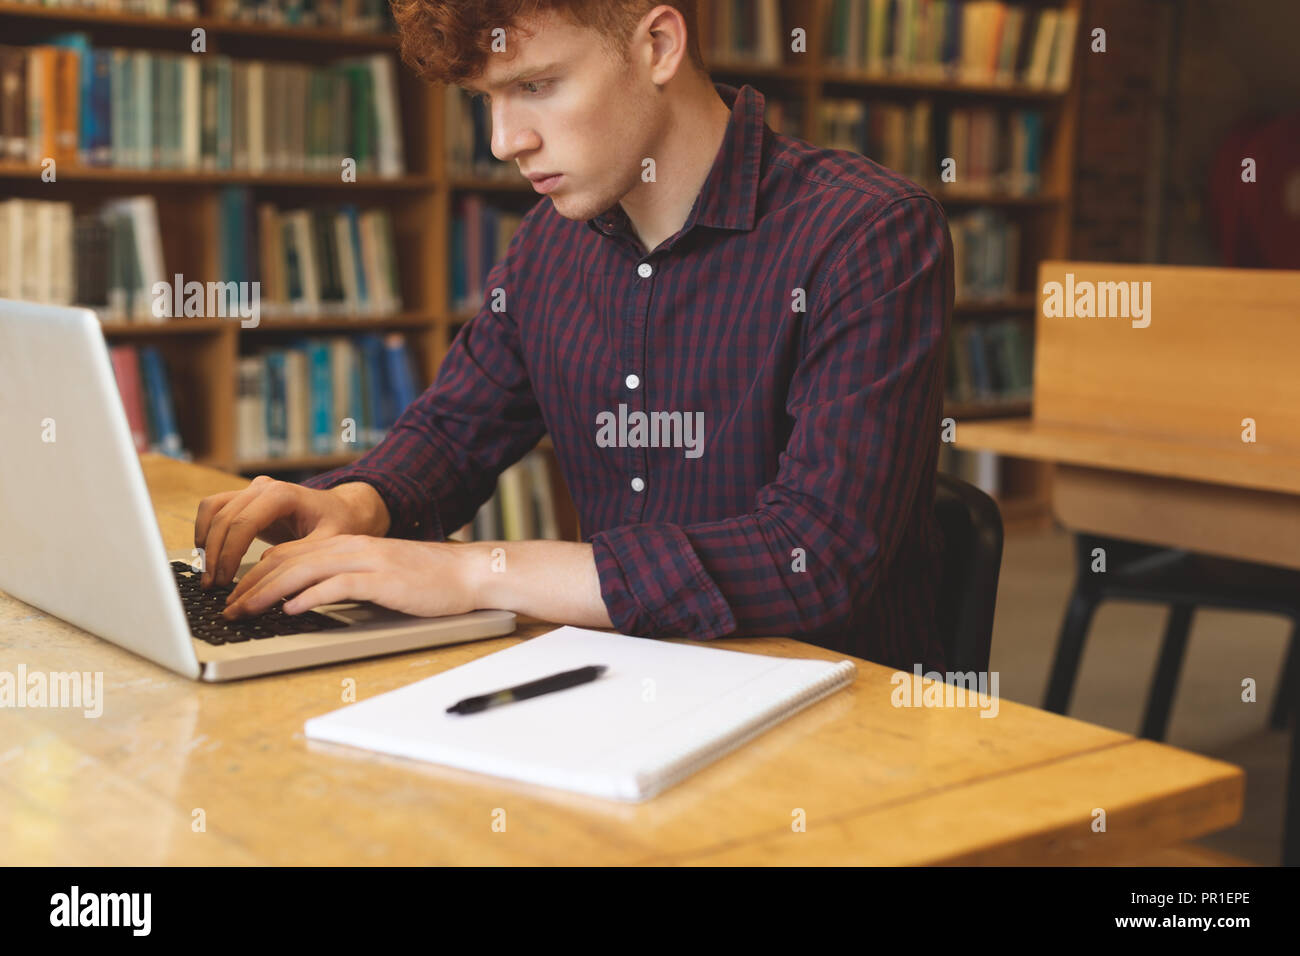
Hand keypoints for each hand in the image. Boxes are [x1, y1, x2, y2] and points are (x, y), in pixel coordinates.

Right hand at [194, 476, 388, 587]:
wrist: (343, 510)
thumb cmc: (339, 524)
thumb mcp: (328, 543)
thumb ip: (299, 555)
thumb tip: (265, 571)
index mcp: (283, 494)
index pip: (244, 522)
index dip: (229, 553)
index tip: (225, 581)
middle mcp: (264, 487)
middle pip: (223, 518)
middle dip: (214, 554)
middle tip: (212, 586)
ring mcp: (252, 490)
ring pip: (212, 510)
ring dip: (205, 542)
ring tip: (208, 575)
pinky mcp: (246, 499)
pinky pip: (214, 510)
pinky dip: (206, 531)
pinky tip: (209, 558)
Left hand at [220, 534, 478, 620]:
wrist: (468, 573)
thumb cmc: (426, 580)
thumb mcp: (376, 575)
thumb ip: (342, 579)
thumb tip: (302, 598)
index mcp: (346, 544)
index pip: (287, 553)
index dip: (254, 575)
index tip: (235, 598)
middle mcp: (351, 547)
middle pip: (286, 560)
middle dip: (250, 585)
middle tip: (228, 609)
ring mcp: (366, 560)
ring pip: (303, 570)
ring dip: (268, 592)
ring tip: (246, 610)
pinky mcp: (382, 578)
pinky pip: (337, 585)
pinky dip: (310, 596)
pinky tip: (291, 608)